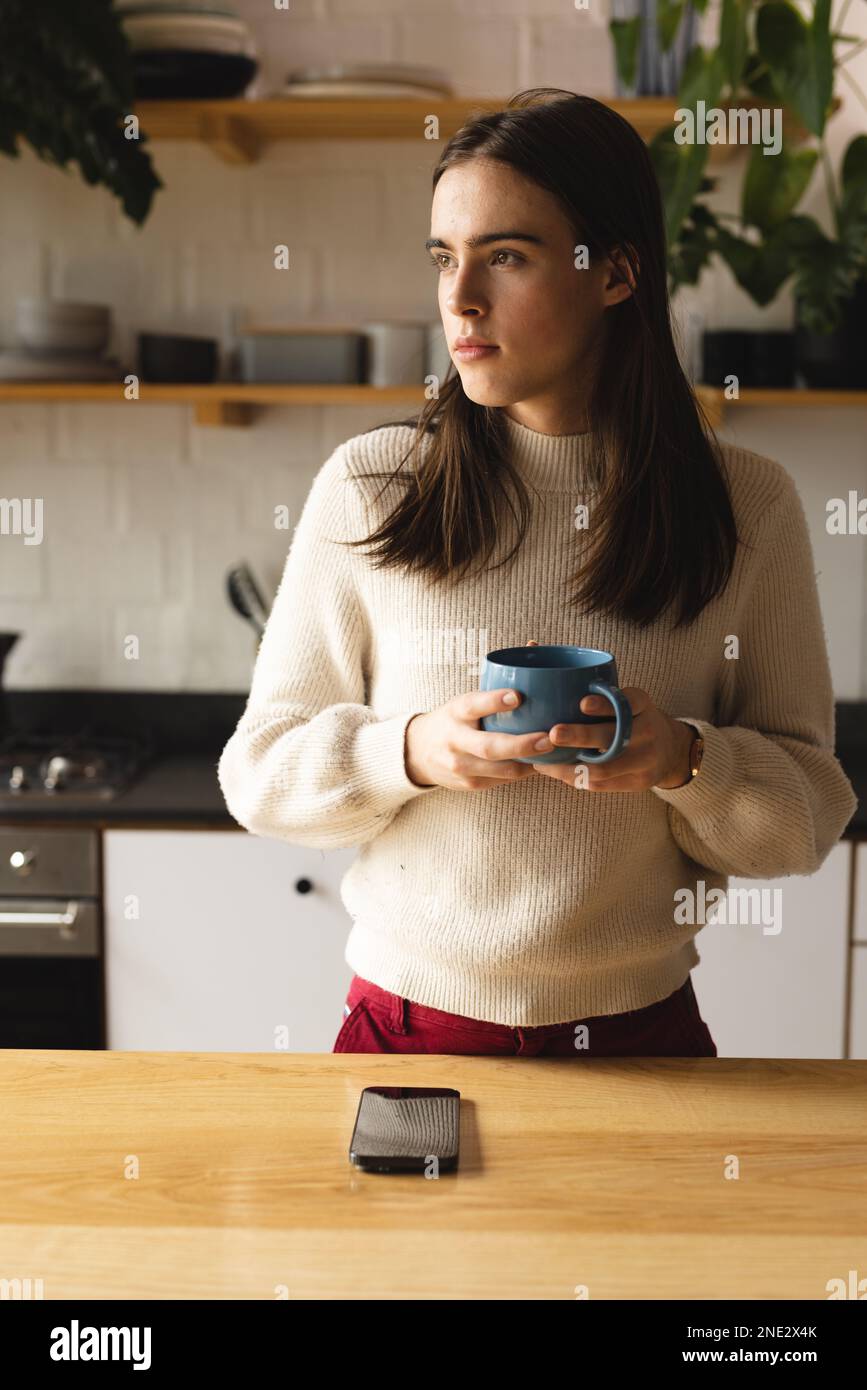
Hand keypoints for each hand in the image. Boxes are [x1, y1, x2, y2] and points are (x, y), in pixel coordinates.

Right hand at [404, 686, 550, 790]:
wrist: (419, 752)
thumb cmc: (456, 719)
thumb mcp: (466, 701)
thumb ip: (497, 686)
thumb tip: (533, 646)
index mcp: (456, 712)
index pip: (474, 705)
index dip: (494, 701)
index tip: (518, 696)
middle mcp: (455, 740)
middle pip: (489, 747)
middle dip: (521, 744)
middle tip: (548, 739)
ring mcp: (460, 765)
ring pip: (499, 769)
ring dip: (528, 763)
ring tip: (553, 755)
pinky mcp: (469, 784)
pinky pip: (502, 780)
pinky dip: (523, 773)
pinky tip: (540, 765)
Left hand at [525, 664, 693, 790]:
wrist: (669, 752)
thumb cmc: (630, 717)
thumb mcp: (626, 698)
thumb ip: (595, 686)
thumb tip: (534, 648)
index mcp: (644, 704)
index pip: (629, 701)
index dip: (606, 704)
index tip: (582, 703)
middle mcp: (649, 731)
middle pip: (614, 736)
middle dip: (582, 736)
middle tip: (553, 733)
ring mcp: (647, 760)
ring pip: (605, 766)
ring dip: (570, 764)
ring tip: (543, 759)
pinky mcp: (640, 782)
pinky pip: (603, 784)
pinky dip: (577, 778)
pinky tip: (556, 772)